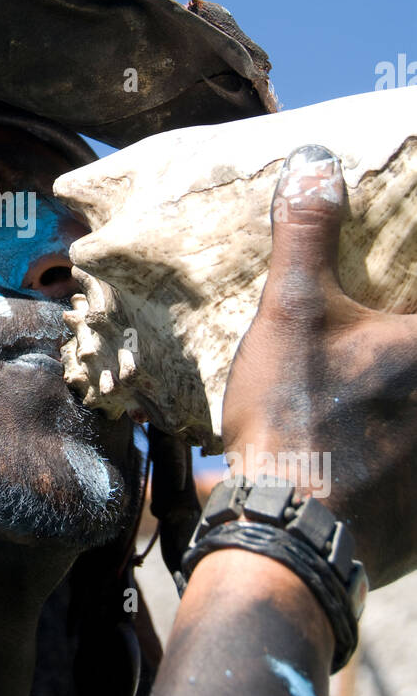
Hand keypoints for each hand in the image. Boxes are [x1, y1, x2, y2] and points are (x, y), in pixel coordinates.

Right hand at [222, 143, 416, 587]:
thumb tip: (315, 161)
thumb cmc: (297, 413)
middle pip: (414, 352)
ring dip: (398, 407)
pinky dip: (403, 454)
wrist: (291, 534)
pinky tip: (372, 450)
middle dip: (395, 342)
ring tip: (366, 403)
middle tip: (365, 342)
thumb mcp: (292, 312)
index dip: (407, 286)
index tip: (395, 294)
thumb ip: (309, 234)